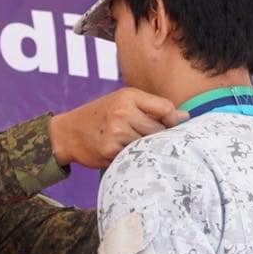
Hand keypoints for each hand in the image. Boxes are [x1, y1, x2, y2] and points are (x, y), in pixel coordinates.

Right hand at [49, 88, 186, 169]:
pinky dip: (131, 157)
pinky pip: (134, 156)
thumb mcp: (122, 103)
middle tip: (143, 140)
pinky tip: (119, 152)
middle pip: (159, 130)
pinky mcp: (110, 150)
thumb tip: (186, 117)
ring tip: (128, 145)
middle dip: (156, 138)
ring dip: (144, 149)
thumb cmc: (99, 118)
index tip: (169, 128)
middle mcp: (123, 111)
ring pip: (148, 145)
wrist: (66, 133)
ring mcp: (116, 131)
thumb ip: (153, 108)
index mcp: (128, 96)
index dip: (172, 121)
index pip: (166, 108)